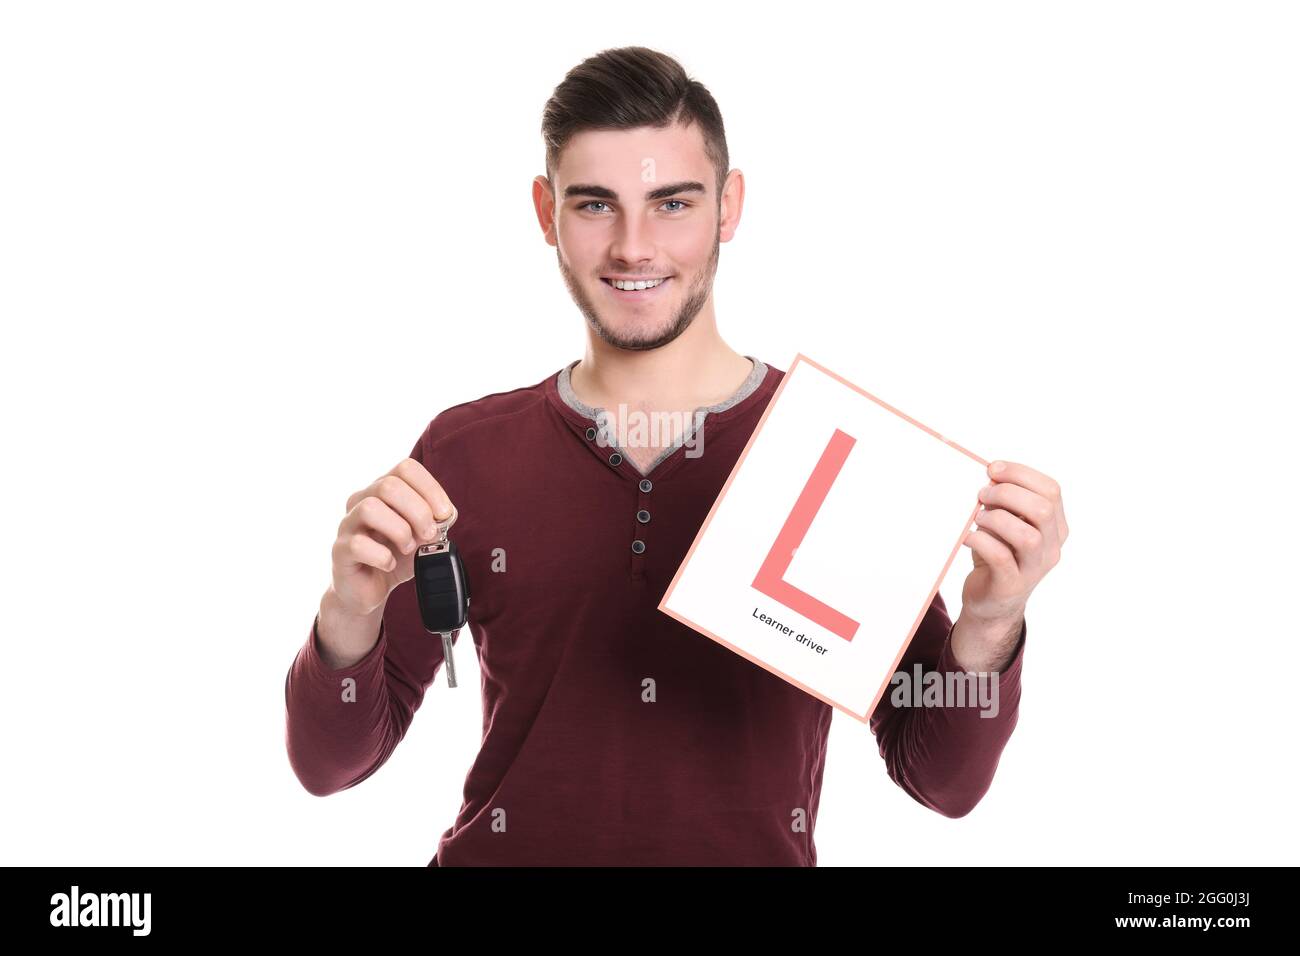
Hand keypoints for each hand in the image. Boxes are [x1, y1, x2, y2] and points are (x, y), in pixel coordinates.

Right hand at [330, 457, 455, 616]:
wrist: (369, 588)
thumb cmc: (394, 556)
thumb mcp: (422, 536)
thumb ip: (435, 521)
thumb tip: (446, 514)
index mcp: (383, 491)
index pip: (406, 469)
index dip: (430, 488)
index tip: (445, 514)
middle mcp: (362, 500)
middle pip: (388, 485)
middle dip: (418, 511)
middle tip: (428, 534)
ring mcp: (348, 524)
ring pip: (370, 508)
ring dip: (399, 531)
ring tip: (407, 548)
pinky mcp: (340, 550)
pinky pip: (359, 544)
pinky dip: (382, 556)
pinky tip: (389, 564)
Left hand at [960, 459, 1067, 625]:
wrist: (991, 602)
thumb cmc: (996, 555)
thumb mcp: (1004, 524)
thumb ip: (1005, 502)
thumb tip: (990, 475)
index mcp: (1055, 527)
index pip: (1051, 490)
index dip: (1021, 474)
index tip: (993, 469)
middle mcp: (1052, 547)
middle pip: (1043, 509)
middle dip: (1008, 493)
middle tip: (982, 493)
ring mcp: (1035, 568)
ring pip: (1027, 536)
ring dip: (997, 518)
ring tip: (978, 517)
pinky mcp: (1012, 584)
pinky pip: (1001, 558)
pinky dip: (981, 541)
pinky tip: (968, 536)